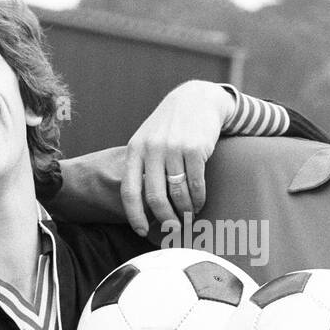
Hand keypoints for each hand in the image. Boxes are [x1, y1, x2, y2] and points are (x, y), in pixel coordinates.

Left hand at [120, 81, 232, 235]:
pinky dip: (198, 199)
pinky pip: (196, 184)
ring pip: (178, 193)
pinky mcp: (196, 149)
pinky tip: (199, 203)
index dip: (135, 215)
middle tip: (173, 228)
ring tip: (188, 215)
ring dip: (185, 210)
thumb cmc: (170, 126)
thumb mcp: (148, 141)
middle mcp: (152, 149)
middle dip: (165, 218)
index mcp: (136, 150)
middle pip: (155, 197)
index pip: (130, 190)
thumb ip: (143, 167)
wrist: (196, 99)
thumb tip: (143, 207)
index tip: (142, 231)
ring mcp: (174, 148)